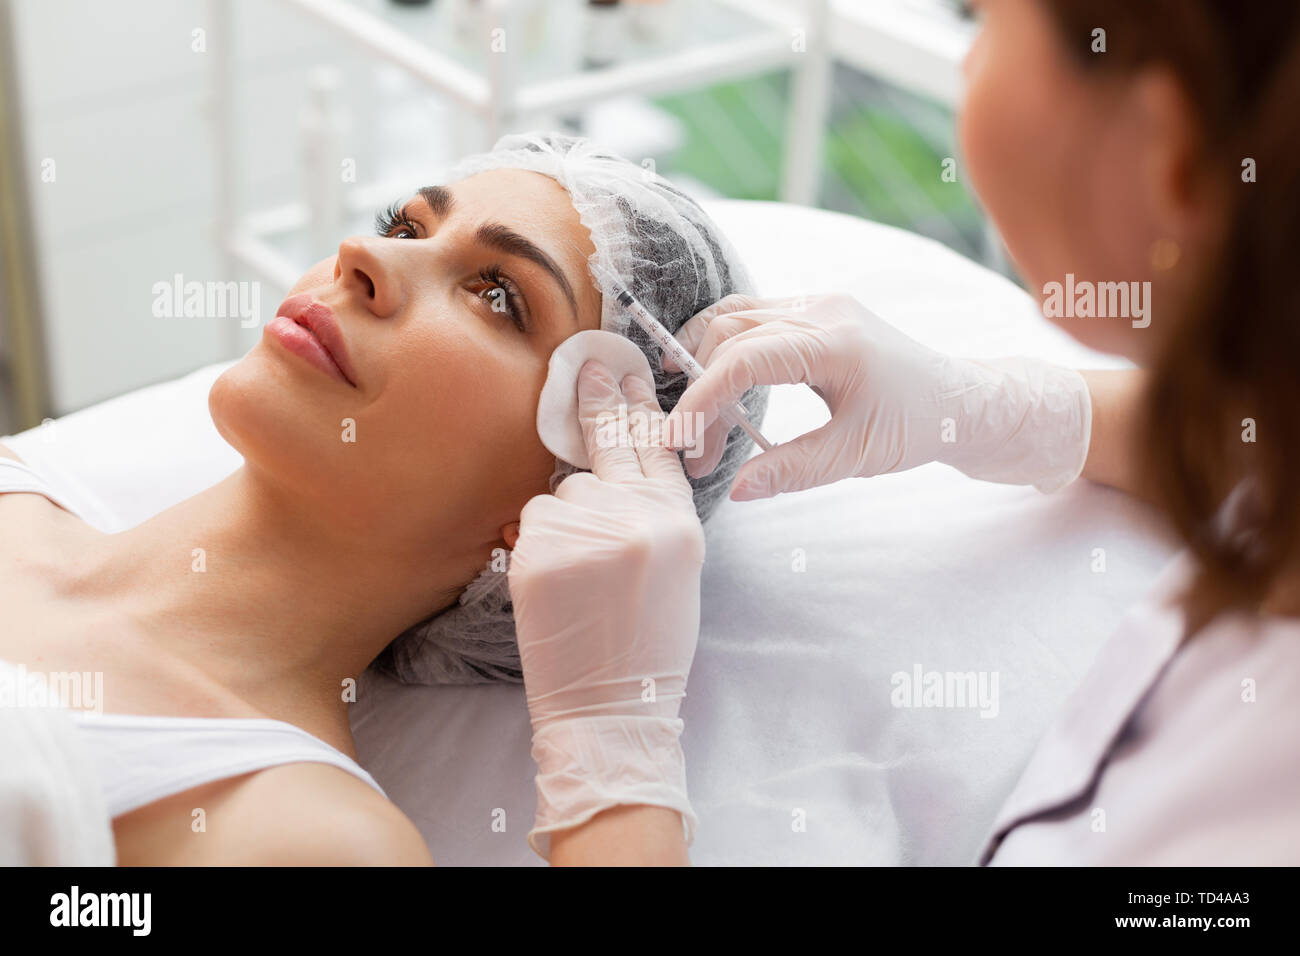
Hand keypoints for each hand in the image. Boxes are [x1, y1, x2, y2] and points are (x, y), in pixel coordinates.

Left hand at [509, 360, 702, 858]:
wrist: (612, 707)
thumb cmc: (647, 644)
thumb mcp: (676, 569)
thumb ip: (654, 511)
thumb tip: (620, 464)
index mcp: (678, 522)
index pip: (655, 444)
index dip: (636, 403)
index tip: (621, 368)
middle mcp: (637, 516)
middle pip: (608, 442)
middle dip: (596, 401)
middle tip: (587, 364)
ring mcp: (586, 529)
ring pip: (562, 492)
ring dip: (564, 519)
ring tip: (580, 579)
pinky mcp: (539, 549)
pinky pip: (531, 520)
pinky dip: (535, 543)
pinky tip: (556, 584)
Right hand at [664, 293, 1091, 498]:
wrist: (957, 401)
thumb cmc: (915, 427)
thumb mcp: (854, 457)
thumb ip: (792, 470)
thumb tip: (736, 488)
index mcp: (835, 341)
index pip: (744, 359)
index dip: (703, 399)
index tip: (679, 439)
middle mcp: (822, 310)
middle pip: (730, 333)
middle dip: (700, 388)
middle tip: (692, 446)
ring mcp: (818, 305)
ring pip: (735, 316)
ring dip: (704, 359)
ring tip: (691, 410)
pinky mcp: (815, 312)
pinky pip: (753, 316)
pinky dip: (724, 347)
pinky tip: (714, 381)